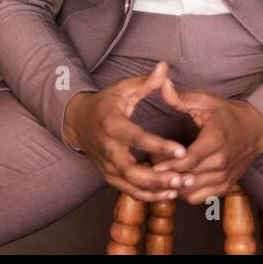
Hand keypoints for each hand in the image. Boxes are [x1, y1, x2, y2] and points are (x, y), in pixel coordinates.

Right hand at [63, 60, 190, 202]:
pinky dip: (148, 196)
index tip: (182, 151)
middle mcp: (108, 149)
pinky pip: (129, 191)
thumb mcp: (123, 89)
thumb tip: (164, 67)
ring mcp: (107, 166)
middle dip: (159, 178)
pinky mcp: (109, 176)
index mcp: (112, 125)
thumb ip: (146, 82)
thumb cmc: (105, 104)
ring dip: (156, 190)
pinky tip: (169, 194)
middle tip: (184, 179)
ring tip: (182, 188)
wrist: (78, 122)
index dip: (159, 146)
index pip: (136, 138)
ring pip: (131, 186)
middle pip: (132, 171)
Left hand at [148, 74, 262, 204]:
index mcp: (215, 140)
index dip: (169, 162)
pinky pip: (200, 197)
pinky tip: (175, 182)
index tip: (151, 160)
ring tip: (159, 174)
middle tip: (148, 166)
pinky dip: (185, 193)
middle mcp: (221, 162)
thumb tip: (162, 83)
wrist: (257, 129)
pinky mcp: (226, 186)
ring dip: (174, 186)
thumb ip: (181, 97)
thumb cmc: (228, 113)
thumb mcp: (206, 101)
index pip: (189, 159)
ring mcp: (224, 176)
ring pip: (192, 191)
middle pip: (188, 177)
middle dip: (166, 174)